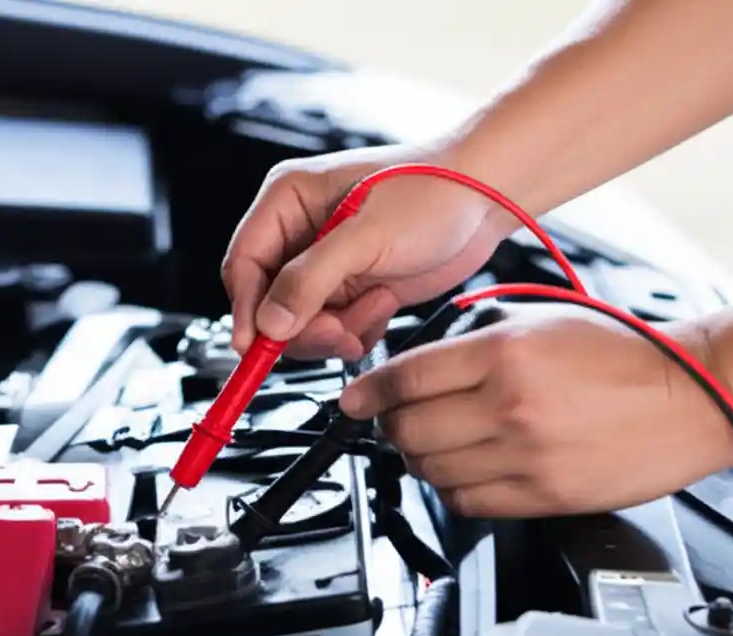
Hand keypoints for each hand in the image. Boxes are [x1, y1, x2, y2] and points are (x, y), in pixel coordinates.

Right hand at [222, 144, 516, 359]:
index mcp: (288, 201)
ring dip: (334, 330)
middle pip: (268, 301)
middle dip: (300, 326)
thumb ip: (310, 280)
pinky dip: (356, 330)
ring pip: (300, 322)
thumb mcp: (365, 236)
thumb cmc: (433, 191)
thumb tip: (268, 324)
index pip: (243, 264)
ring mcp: (326, 263)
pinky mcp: (352, 286)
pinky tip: (383, 306)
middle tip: (334, 334)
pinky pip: (332, 328)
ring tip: (371, 309)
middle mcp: (300, 232)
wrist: (488, 197)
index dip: (246, 309)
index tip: (254, 347)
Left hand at [339, 306, 732, 516]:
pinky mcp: (543, 495)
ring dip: (420, 460)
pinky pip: (467, 502)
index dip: (366, 393)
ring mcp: (525, 455)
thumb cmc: (620, 354)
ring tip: (435, 445)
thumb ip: (472, 345)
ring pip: (430, 470)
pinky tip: (467, 470)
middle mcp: (508, 404)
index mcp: (504, 352)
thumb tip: (413, 371)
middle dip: (390, 428)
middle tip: (396, 422)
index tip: (352, 401)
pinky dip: (453, 489)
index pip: (406, 378)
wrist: (691, 396)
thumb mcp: (537, 322)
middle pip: (407, 430)